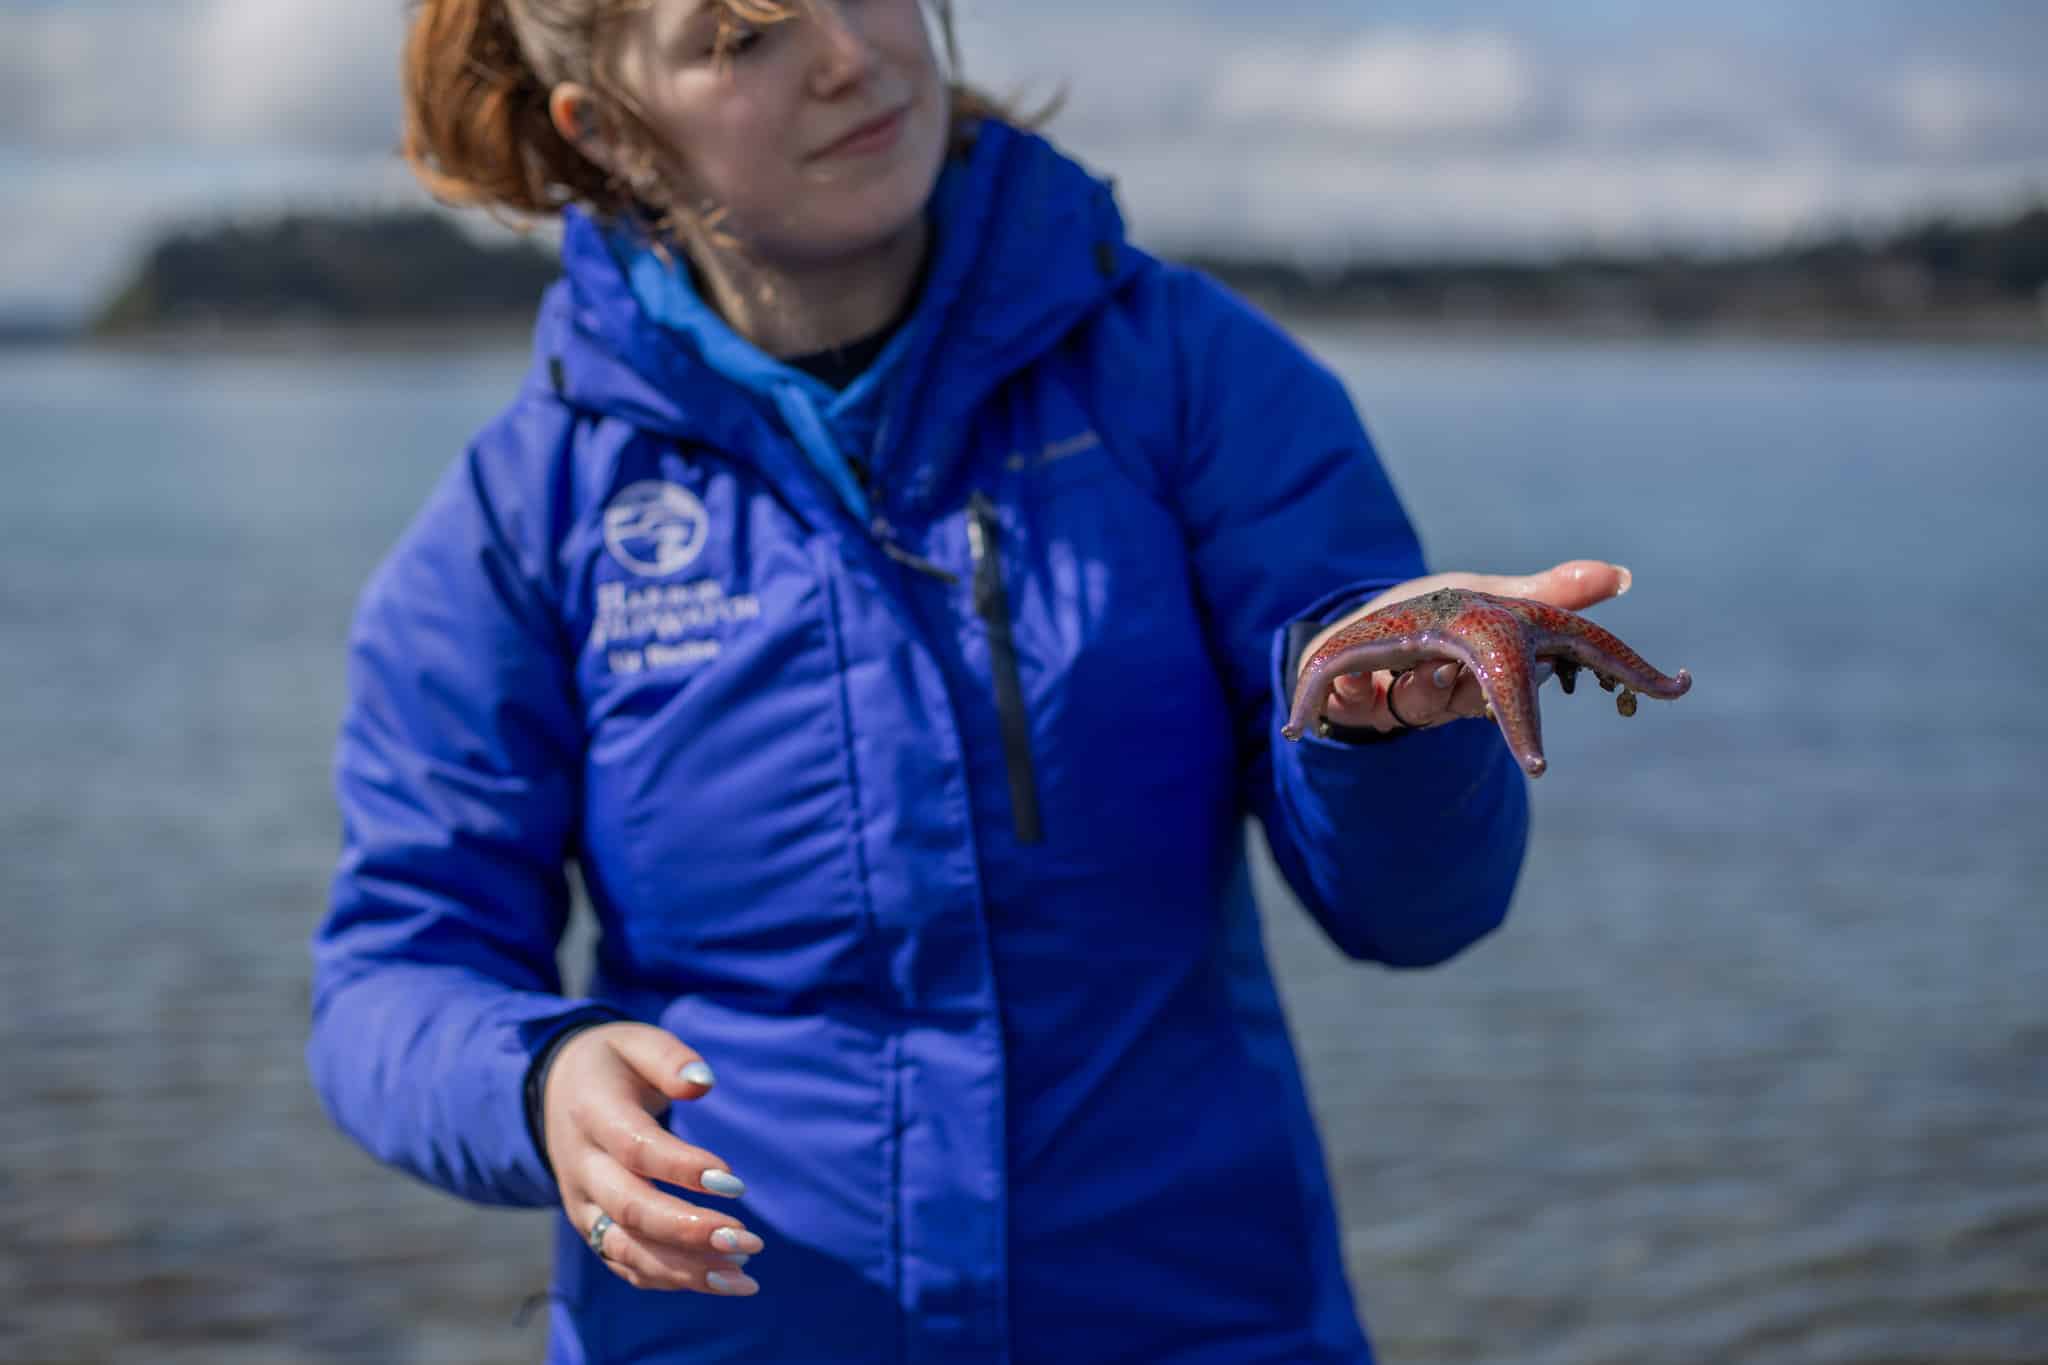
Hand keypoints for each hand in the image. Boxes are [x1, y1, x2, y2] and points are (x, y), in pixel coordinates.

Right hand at [542, 1022, 763, 1294]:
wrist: (556, 1091)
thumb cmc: (612, 1064)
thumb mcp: (635, 1041)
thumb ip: (669, 1058)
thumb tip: (703, 1083)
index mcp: (592, 1114)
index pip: (636, 1149)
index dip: (684, 1169)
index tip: (736, 1184)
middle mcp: (581, 1166)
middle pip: (630, 1209)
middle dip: (689, 1232)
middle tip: (748, 1240)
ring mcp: (582, 1204)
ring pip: (626, 1250)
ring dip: (685, 1269)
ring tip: (744, 1276)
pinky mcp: (591, 1227)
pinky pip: (625, 1263)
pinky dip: (670, 1278)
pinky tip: (720, 1279)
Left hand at [1305, 560, 1631, 732]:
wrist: (1360, 635)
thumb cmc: (1434, 616)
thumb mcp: (1488, 597)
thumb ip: (1548, 592)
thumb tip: (1623, 576)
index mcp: (1488, 673)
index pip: (1520, 689)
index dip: (1535, 702)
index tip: (1536, 684)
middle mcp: (1451, 693)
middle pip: (1471, 702)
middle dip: (1472, 694)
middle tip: (1469, 677)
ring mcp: (1404, 699)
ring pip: (1423, 702)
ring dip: (1424, 688)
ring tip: (1424, 671)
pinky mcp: (1356, 701)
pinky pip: (1353, 701)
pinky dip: (1350, 690)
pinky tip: (1349, 678)